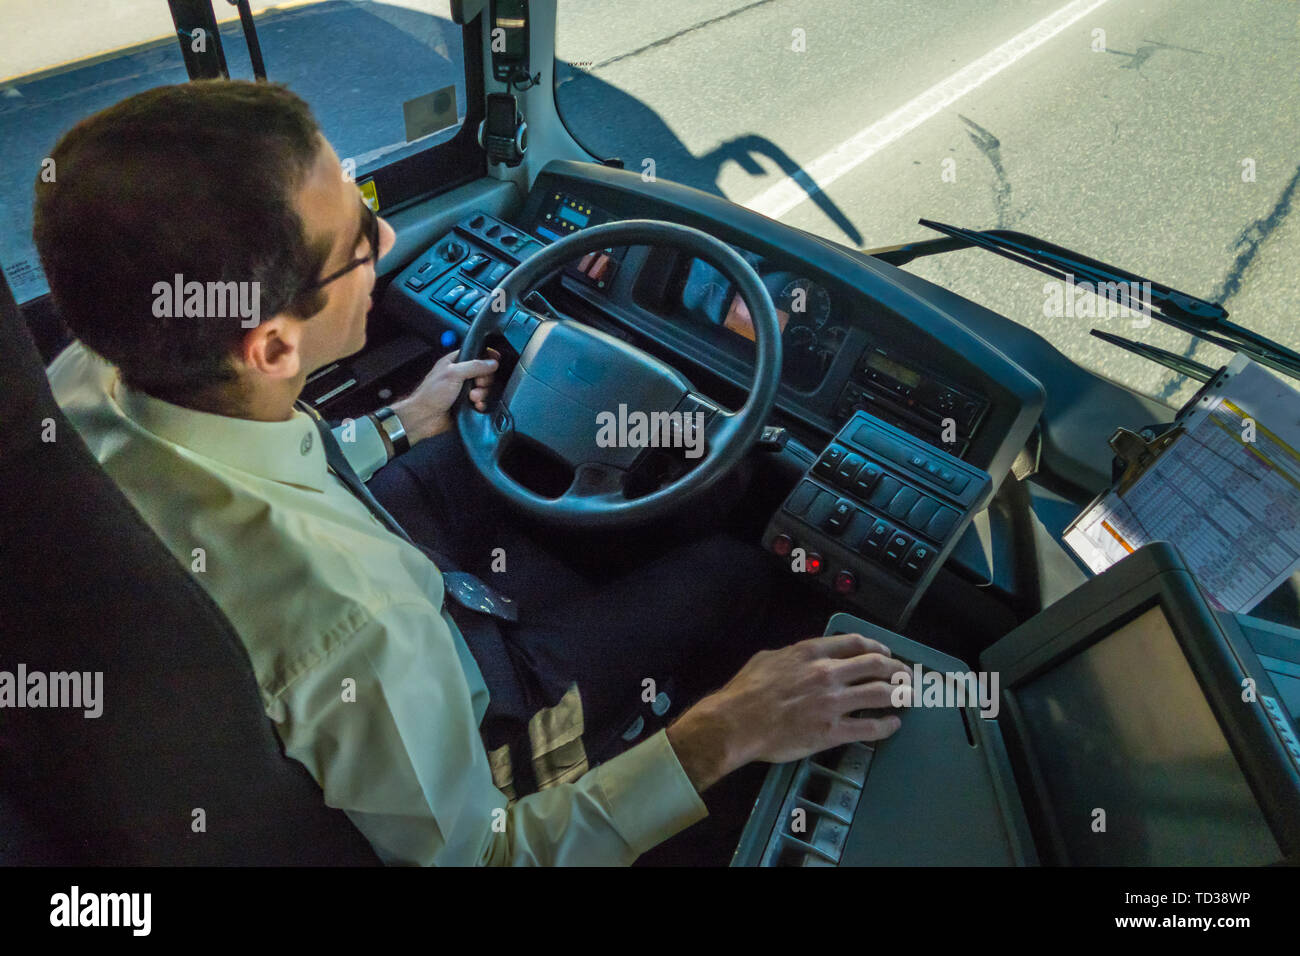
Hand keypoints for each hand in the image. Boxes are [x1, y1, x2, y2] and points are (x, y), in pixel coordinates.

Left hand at [390, 347, 499, 444]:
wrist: (425, 418)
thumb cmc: (430, 395)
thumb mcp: (453, 373)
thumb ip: (474, 366)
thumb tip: (492, 362)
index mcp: (455, 362)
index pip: (477, 354)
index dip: (487, 356)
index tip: (494, 361)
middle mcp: (461, 375)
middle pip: (485, 373)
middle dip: (485, 380)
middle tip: (477, 384)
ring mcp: (465, 390)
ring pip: (486, 389)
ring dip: (483, 394)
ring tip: (472, 398)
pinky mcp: (468, 404)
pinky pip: (483, 402)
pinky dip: (482, 404)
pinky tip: (476, 406)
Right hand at [666, 633, 909, 791]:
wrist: (736, 723)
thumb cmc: (745, 691)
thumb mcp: (767, 659)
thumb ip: (791, 655)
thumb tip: (800, 656)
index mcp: (811, 652)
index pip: (855, 644)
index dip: (877, 647)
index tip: (885, 653)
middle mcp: (827, 673)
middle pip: (876, 665)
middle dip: (897, 669)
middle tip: (905, 675)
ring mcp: (832, 703)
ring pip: (880, 693)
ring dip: (900, 694)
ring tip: (908, 697)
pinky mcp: (833, 731)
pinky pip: (869, 727)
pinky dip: (887, 725)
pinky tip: (894, 724)